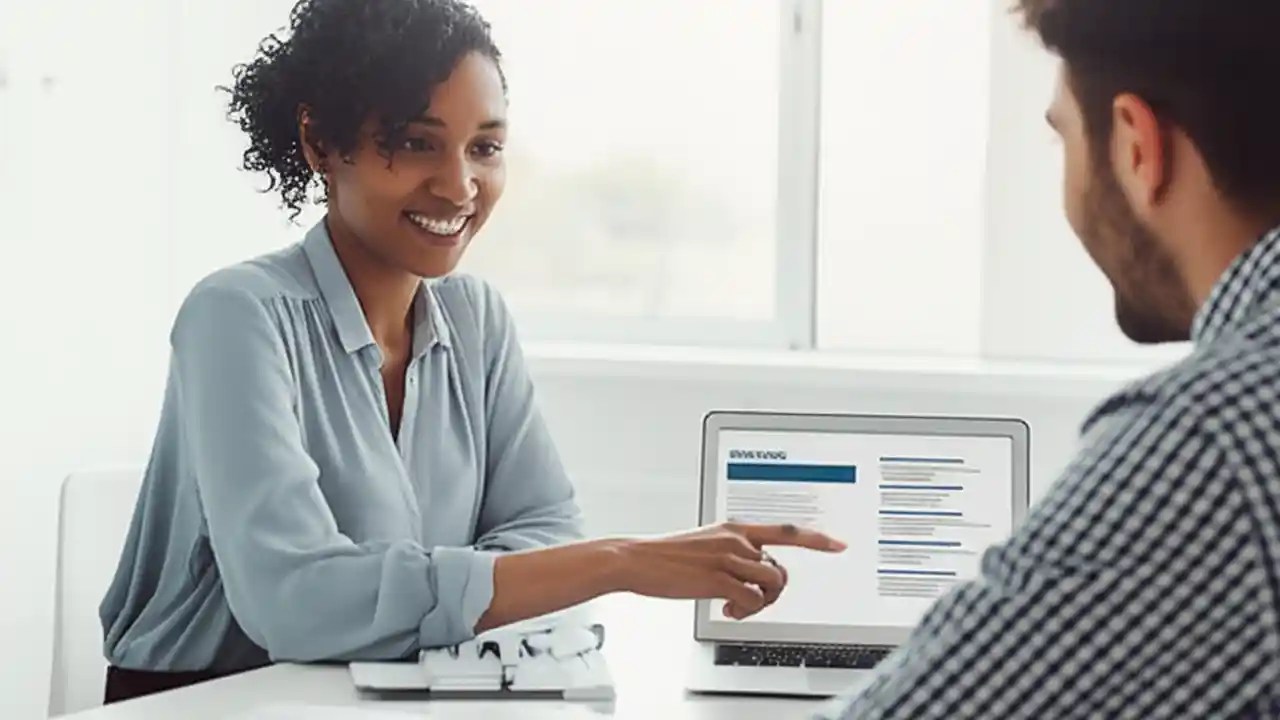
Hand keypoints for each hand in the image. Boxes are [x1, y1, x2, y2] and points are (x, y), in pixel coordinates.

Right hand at [612, 522, 846, 619]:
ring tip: (735, 606)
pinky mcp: (717, 577)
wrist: (636, 559)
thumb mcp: (705, 543)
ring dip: (759, 603)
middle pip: (780, 569)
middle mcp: (736, 539)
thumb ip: (732, 551)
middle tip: (748, 601)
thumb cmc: (666, 556)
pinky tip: (725, 610)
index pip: (786, 530)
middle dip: (770, 591)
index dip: (816, 539)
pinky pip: (751, 600)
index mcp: (735, 528)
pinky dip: (744, 611)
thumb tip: (752, 573)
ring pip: (771, 584)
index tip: (838, 544)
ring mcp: (728, 557)